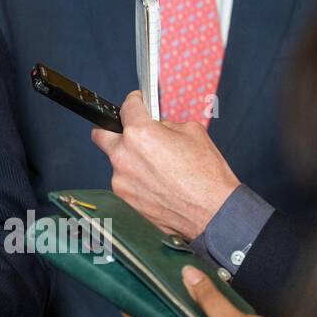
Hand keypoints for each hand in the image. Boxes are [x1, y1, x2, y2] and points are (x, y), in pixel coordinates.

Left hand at [91, 90, 241, 239]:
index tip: (136, 104)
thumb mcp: (192, 132)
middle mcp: (124, 156)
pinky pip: (124, 183)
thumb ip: (166, 124)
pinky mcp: (124, 200)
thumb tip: (156, 124)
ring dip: (130, 160)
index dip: (134, 102)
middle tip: (129, 132)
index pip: (126, 108)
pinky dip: (136, 181)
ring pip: (117, 162)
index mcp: (140, 134)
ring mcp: (121, 181)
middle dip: (113, 130)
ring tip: (157, 169)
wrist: (215, 214)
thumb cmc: (208, 176)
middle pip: (101, 134)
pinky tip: (157, 185)